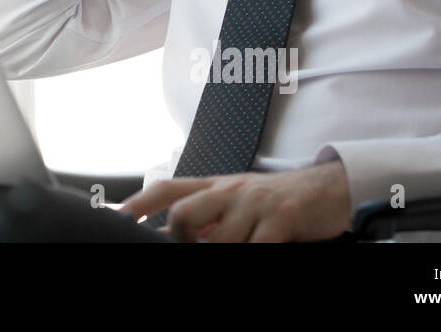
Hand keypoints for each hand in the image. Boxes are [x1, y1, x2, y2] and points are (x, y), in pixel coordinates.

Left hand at [118, 160, 352, 241]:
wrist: (326, 189)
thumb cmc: (272, 201)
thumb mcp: (234, 201)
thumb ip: (204, 215)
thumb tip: (168, 234)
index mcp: (213, 186)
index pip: (165, 189)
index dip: (135, 204)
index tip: (114, 219)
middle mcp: (229, 191)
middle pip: (183, 212)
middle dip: (180, 237)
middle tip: (192, 247)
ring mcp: (255, 205)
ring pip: (219, 238)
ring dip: (220, 250)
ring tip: (233, 247)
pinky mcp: (281, 221)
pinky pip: (256, 248)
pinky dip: (250, 255)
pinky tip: (254, 252)